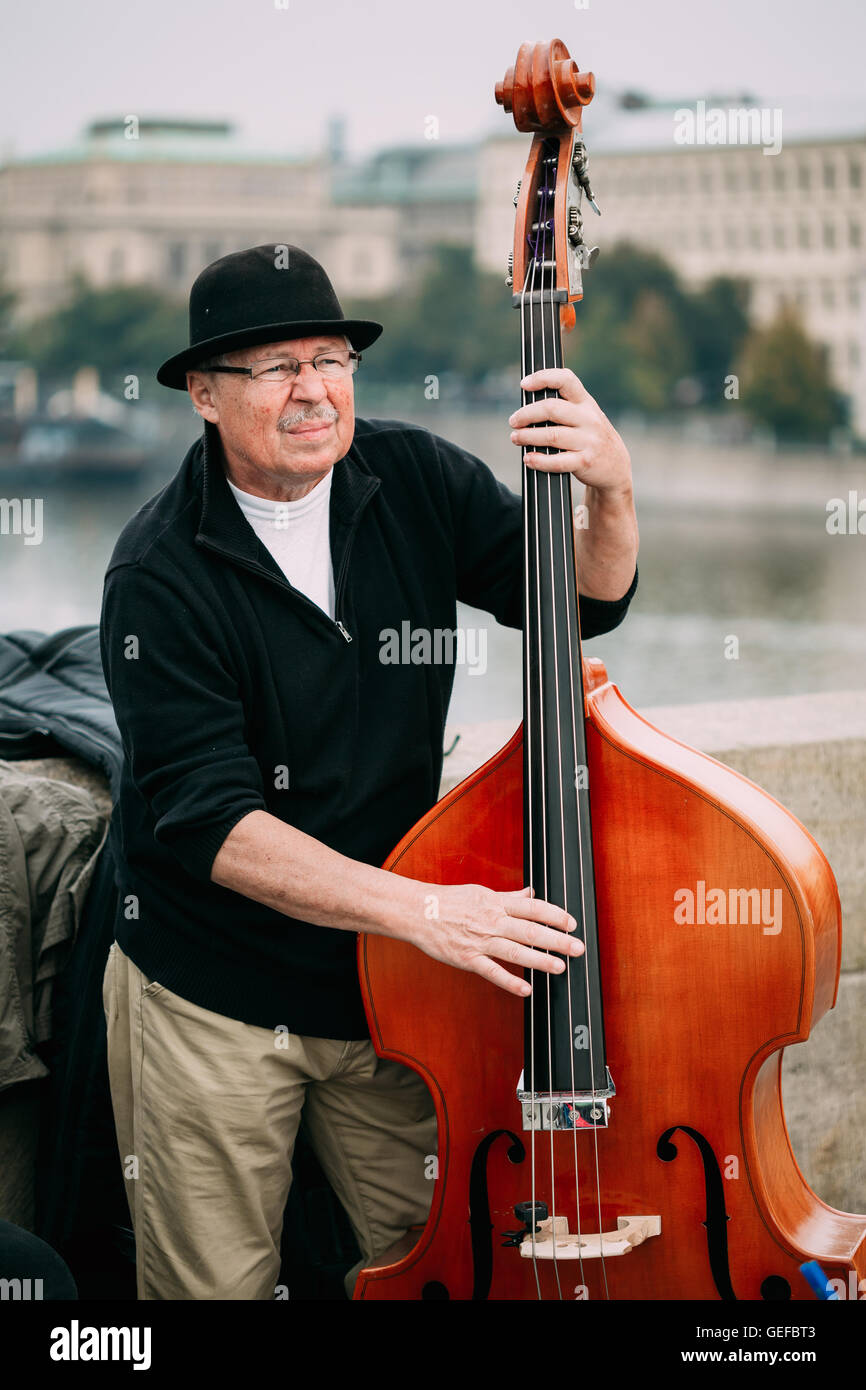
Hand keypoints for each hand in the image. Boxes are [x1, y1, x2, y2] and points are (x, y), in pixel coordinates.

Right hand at [410, 882, 584, 997]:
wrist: (418, 912)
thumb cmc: (450, 901)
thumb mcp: (482, 892)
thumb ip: (509, 896)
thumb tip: (531, 893)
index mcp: (496, 902)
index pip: (533, 908)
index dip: (555, 915)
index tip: (572, 923)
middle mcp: (492, 920)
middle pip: (530, 930)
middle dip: (557, 939)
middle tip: (578, 947)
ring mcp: (480, 941)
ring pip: (515, 951)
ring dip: (540, 960)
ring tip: (560, 967)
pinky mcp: (468, 959)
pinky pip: (492, 971)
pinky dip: (510, 981)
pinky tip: (527, 989)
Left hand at [509, 366, 631, 496]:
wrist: (616, 467)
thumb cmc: (591, 438)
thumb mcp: (585, 416)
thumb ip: (564, 408)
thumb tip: (526, 409)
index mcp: (585, 402)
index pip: (566, 380)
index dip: (543, 378)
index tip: (524, 384)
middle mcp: (588, 418)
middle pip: (551, 408)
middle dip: (526, 414)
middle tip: (514, 421)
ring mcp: (588, 440)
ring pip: (551, 435)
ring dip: (527, 436)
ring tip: (516, 438)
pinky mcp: (585, 462)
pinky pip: (558, 461)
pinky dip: (539, 461)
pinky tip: (528, 458)